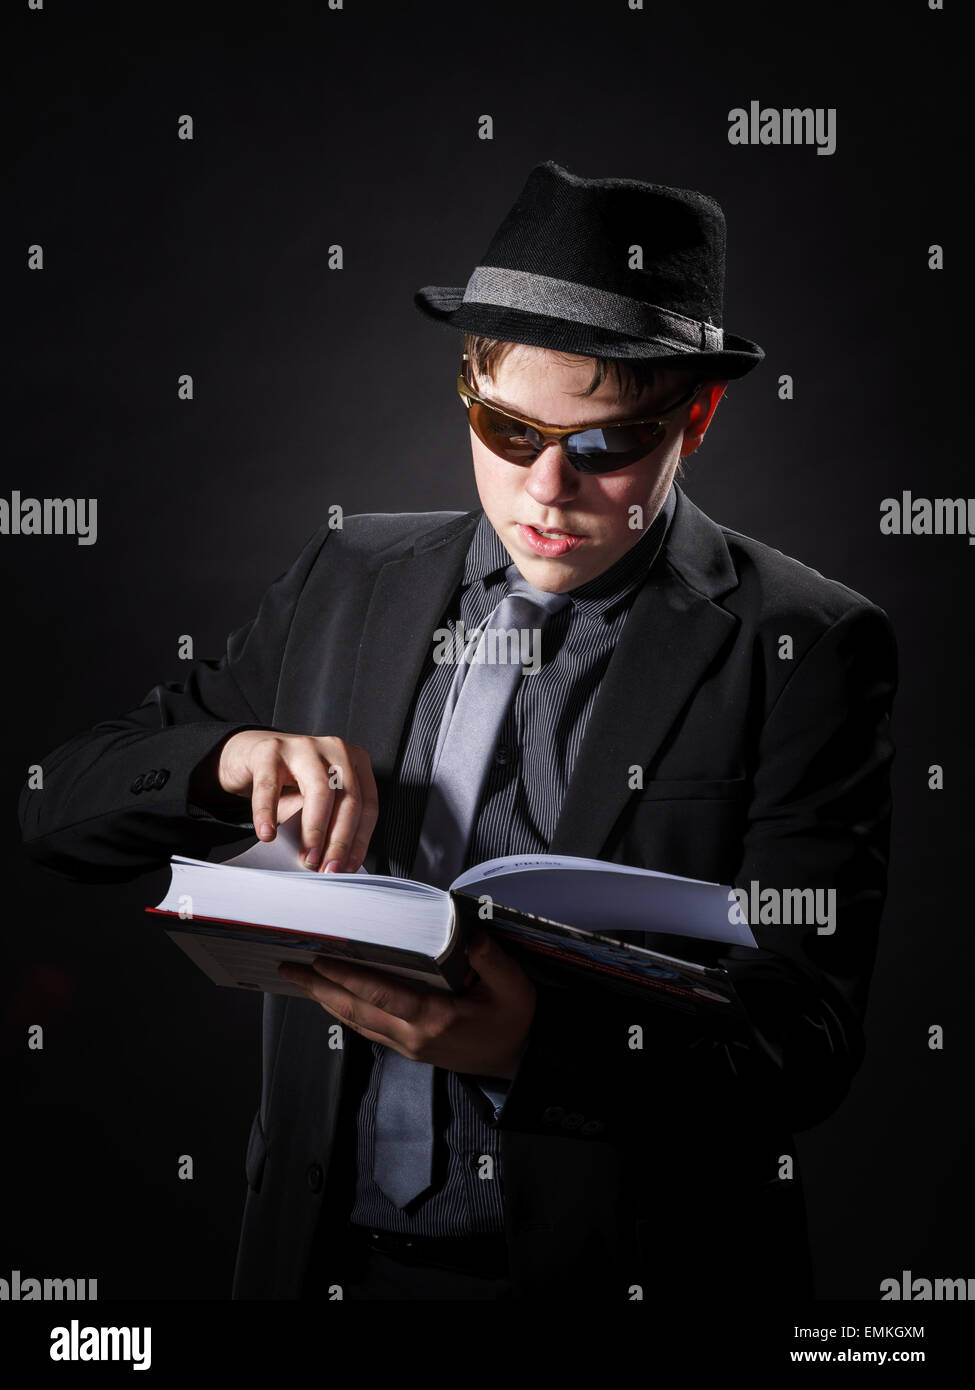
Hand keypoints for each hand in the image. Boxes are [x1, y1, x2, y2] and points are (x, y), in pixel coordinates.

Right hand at [208, 731, 378, 871]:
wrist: (252, 754)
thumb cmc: (290, 781)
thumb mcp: (314, 801)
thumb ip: (326, 823)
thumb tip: (332, 859)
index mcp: (354, 761)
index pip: (367, 805)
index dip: (359, 840)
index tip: (348, 867)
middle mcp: (335, 749)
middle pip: (348, 799)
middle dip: (339, 841)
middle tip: (327, 868)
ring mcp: (303, 746)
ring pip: (320, 791)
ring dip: (315, 830)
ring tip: (308, 857)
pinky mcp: (270, 750)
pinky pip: (270, 786)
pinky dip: (268, 814)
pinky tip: (268, 834)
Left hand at [277, 930, 536, 1078]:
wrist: (521, 1060)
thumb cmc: (515, 1022)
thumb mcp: (513, 987)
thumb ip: (490, 959)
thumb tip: (469, 932)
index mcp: (436, 1018)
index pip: (383, 994)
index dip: (349, 977)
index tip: (322, 960)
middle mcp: (415, 1036)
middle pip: (357, 1011)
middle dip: (320, 989)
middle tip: (291, 969)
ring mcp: (410, 1046)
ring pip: (358, 1023)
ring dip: (327, 1001)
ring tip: (302, 981)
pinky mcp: (411, 1049)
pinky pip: (369, 1029)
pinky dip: (346, 1013)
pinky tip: (333, 1001)